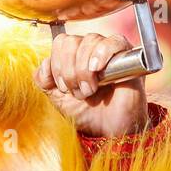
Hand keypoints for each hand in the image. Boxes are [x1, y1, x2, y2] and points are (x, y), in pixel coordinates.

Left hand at [34, 31, 148, 137]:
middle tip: (79, 92)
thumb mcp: (57, 98)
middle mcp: (90, 49)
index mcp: (73, 55)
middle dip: (70, 71)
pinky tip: (97, 70)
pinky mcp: (127, 55)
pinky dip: (101, 54)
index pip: (60, 42)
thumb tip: (44, 63)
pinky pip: (113, 41)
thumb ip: (43, 80)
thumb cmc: (86, 113)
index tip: (64, 88)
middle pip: (71, 41)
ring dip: (84, 71)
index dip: (57, 65)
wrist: (110, 129)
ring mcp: (109, 50)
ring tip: (91, 90)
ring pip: (89, 41)